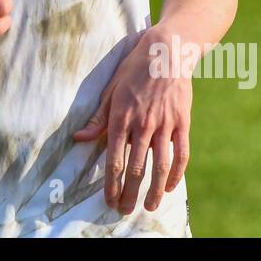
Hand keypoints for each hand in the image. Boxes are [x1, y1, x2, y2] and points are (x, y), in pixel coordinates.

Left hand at [72, 27, 192, 213]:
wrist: (166, 50)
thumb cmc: (133, 69)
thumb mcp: (110, 90)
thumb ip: (97, 119)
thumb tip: (78, 138)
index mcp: (121, 116)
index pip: (115, 159)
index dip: (111, 183)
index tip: (108, 199)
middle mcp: (142, 124)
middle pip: (137, 168)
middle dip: (129, 193)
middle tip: (124, 209)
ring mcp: (164, 124)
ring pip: (160, 166)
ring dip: (154, 190)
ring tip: (148, 206)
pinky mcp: (182, 122)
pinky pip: (181, 154)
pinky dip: (176, 174)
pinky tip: (170, 187)